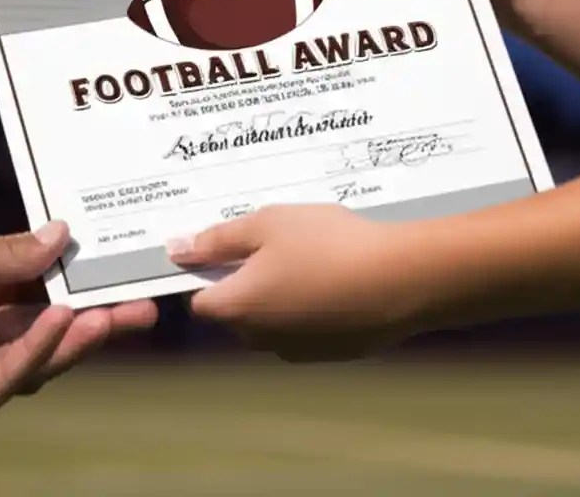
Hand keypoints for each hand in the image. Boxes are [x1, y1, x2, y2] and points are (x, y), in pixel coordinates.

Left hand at [0, 222, 156, 444]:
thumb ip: (8, 254)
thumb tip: (62, 233)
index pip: (44, 283)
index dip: (81, 275)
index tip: (120, 260)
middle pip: (57, 321)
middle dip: (102, 311)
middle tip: (147, 301)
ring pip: (47, 350)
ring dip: (86, 331)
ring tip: (124, 313)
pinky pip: (21, 370)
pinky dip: (46, 346)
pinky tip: (69, 320)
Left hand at [168, 205, 415, 361]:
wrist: (403, 279)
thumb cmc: (329, 244)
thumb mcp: (267, 224)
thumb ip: (217, 239)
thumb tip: (176, 249)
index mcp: (237, 307)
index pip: (200, 299)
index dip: (208, 273)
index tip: (228, 248)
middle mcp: (260, 338)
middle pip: (235, 311)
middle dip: (246, 282)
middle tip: (276, 244)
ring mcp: (296, 351)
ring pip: (271, 322)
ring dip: (279, 296)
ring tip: (312, 259)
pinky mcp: (329, 354)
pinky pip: (304, 330)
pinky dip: (310, 310)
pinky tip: (336, 281)